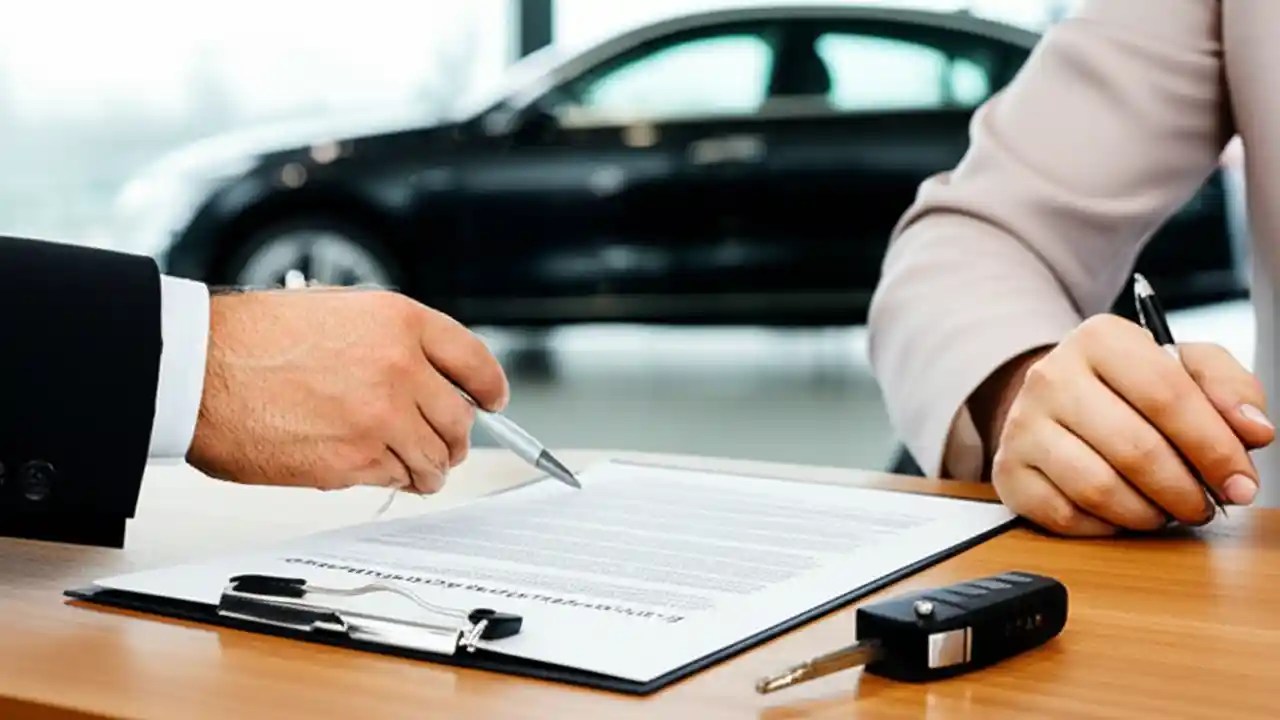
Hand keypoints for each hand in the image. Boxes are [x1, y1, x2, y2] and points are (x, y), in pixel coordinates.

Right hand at [187, 289, 507, 493]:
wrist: (200, 368)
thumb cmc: (256, 338)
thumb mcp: (341, 314)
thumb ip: (394, 344)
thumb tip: (431, 381)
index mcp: (400, 323)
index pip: (475, 363)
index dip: (489, 388)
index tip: (492, 402)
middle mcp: (399, 369)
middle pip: (461, 420)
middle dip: (455, 436)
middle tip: (443, 442)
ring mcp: (379, 418)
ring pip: (435, 459)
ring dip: (428, 466)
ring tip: (413, 464)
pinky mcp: (353, 461)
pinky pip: (396, 478)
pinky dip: (391, 478)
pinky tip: (371, 466)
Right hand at [988, 315, 1274, 535]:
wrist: (1056, 400)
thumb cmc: (1129, 388)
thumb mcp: (1184, 368)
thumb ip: (1229, 389)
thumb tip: (1253, 430)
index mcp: (1100, 339)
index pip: (1167, 395)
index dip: (1214, 447)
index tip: (1241, 481)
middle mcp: (1051, 376)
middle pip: (1135, 448)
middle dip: (1186, 490)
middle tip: (1207, 505)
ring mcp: (1022, 425)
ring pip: (1099, 488)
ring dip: (1149, 513)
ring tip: (1167, 510)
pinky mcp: (1008, 471)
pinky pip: (1065, 516)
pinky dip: (1106, 525)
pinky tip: (1122, 511)